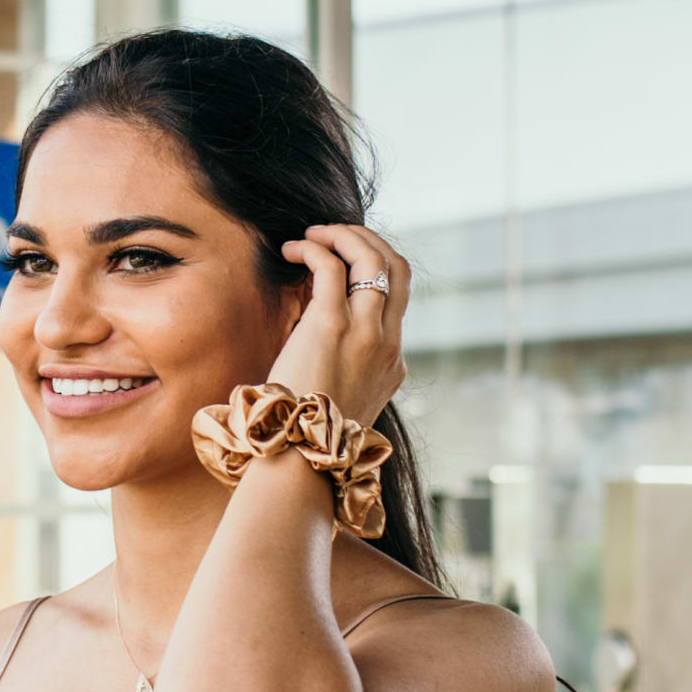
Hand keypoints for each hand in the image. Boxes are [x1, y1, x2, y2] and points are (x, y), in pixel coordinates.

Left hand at [266, 224, 410, 421]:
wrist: (301, 457)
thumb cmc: (308, 432)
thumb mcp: (343, 400)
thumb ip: (348, 369)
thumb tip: (322, 337)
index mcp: (393, 360)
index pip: (399, 292)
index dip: (374, 264)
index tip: (343, 258)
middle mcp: (387, 341)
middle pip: (397, 266)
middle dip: (366, 238)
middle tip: (331, 235)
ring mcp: (365, 333)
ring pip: (371, 257)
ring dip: (341, 234)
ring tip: (311, 235)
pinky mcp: (331, 327)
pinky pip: (330, 267)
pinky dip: (313, 248)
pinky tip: (293, 251)